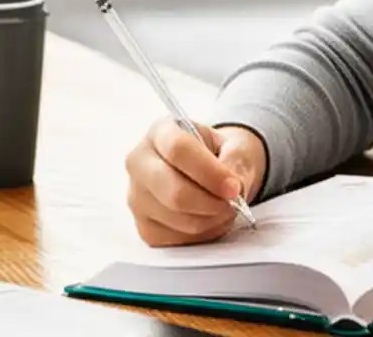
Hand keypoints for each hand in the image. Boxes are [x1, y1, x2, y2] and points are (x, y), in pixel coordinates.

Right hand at [125, 118, 267, 246]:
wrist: (207, 172)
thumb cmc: (217, 155)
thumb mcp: (233, 146)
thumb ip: (236, 160)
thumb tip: (235, 186)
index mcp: (159, 132)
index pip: (178, 150)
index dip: (210, 172)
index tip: (234, 186)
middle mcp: (139, 163)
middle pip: (173, 192)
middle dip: (212, 202)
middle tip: (234, 202)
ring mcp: (137, 197)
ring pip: (178, 218)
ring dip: (212, 219)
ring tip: (226, 208)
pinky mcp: (144, 227)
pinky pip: (177, 239)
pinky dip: (203, 234)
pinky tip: (211, 219)